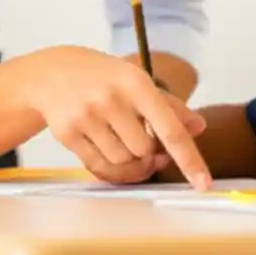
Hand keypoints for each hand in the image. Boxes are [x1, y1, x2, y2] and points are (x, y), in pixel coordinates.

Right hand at [15, 46, 212, 190]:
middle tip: (145, 143)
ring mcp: (86, 116)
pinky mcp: (67, 133)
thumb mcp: (137, 80)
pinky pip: (98, 166)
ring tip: (122, 141)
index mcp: (136, 83)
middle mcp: (111, 99)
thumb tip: (199, 127)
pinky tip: (107, 148)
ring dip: (128, 160)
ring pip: (122, 162)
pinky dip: (108, 166)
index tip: (203, 183)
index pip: (170, 129)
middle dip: (148, 153)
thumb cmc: (103, 77)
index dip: (189, 159)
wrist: (52, 72)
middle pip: (145, 152)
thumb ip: (170, 106)